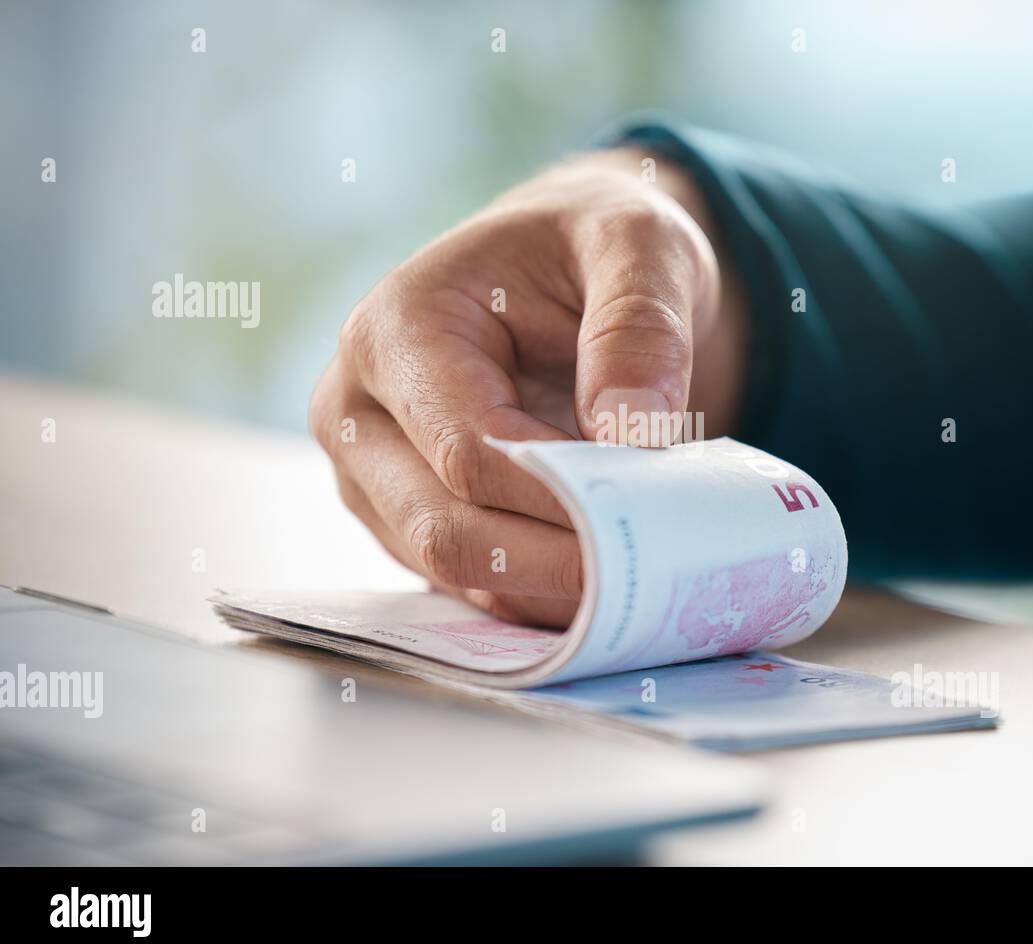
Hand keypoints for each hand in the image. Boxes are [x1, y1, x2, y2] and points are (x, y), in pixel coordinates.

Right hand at [309, 149, 745, 626]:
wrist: (566, 270)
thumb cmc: (592, 245)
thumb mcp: (637, 243)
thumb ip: (639, 324)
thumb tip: (632, 432)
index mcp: (396, 332)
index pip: (468, 449)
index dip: (559, 499)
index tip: (647, 521)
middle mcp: (360, 413)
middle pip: (446, 529)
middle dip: (555, 563)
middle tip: (657, 575)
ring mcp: (376, 478)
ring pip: (454, 572)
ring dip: (551, 589)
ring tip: (647, 580)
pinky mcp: (408, 521)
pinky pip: (471, 586)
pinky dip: (541, 595)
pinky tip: (612, 584)